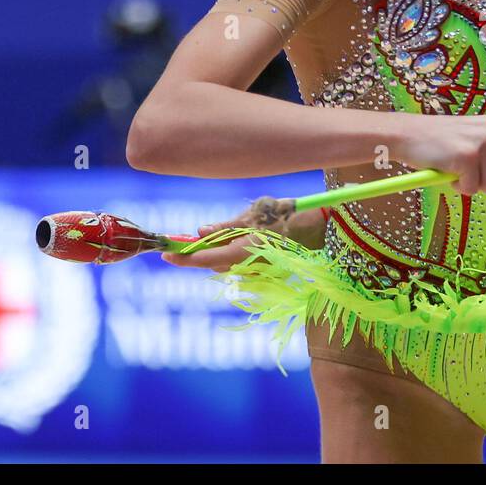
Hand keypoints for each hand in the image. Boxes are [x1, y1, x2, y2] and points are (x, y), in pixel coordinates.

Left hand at [161, 196, 327, 271]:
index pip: (204, 259)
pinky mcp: (265, 270)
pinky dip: (233, 253)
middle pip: (213, 263)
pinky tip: (243, 239)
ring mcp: (257, 271)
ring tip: (220, 235)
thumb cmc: (286, 214)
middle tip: (185, 241)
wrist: (320, 227)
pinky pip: (240, 264)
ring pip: (226, 264)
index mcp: (242, 251)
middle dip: (199, 253)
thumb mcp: (252, 213)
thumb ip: (225, 226)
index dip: (183, 258)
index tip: (165, 255)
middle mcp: (247, 266)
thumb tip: (200, 231)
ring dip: (217, 252)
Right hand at [394, 113, 485, 195]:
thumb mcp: (484, 136)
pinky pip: (473, 189)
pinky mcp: (467, 157)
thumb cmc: (448, 140)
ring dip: (476, 185)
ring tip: (461, 168)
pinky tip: (450, 171)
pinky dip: (461, 187)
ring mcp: (484, 143)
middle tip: (478, 173)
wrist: (410, 134)